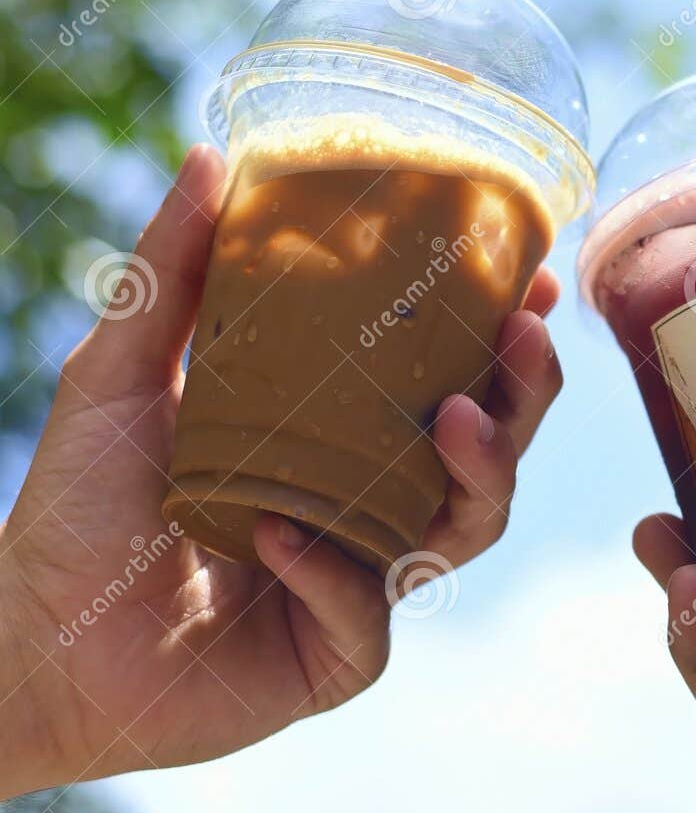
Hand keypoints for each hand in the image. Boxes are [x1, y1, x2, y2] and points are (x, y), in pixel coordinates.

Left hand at [0, 146, 562, 795]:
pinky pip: (366, 615)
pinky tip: (280, 533)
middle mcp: (364, 506)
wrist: (30, 640)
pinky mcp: (333, 657)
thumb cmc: (77, 503)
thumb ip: (169, 272)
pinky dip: (332, 572)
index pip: (445, 380)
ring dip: (476, 473)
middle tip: (521, 339)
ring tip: (455, 417)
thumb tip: (209, 155)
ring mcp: (358, 583)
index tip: (529, 279)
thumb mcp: (121, 371)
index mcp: (337, 437)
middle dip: (522, 399)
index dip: (499, 336)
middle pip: (484, 454)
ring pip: (462, 531)